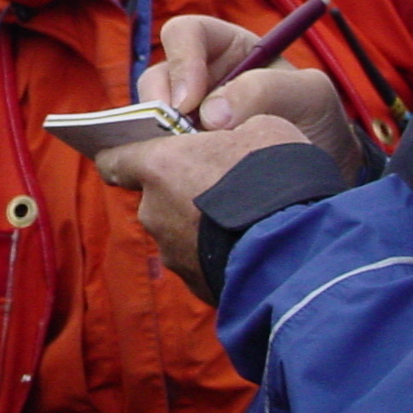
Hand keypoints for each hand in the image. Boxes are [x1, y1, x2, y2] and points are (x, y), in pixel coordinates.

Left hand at [98, 115, 309, 292]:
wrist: (298, 247)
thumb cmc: (276, 177)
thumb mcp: (263, 128)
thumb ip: (231, 130)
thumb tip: (230, 140)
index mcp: (159, 166)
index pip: (114, 158)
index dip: (125, 154)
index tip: (137, 152)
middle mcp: (154, 211)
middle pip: (155, 197)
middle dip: (181, 191)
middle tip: (220, 184)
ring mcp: (173, 252)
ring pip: (178, 232)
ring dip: (201, 224)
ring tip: (243, 219)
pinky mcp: (195, 283)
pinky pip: (200, 261)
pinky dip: (218, 252)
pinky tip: (250, 245)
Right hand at [143, 15, 361, 180]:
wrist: (324, 171)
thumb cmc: (318, 121)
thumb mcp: (308, 96)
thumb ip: (266, 90)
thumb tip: (211, 115)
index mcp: (229, 49)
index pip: (186, 33)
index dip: (181, 61)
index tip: (188, 102)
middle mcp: (201, 78)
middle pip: (157, 77)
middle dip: (160, 106)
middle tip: (177, 138)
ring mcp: (188, 116)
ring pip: (150, 117)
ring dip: (158, 138)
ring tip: (184, 162)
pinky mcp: (181, 150)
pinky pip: (155, 150)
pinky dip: (162, 163)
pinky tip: (182, 178)